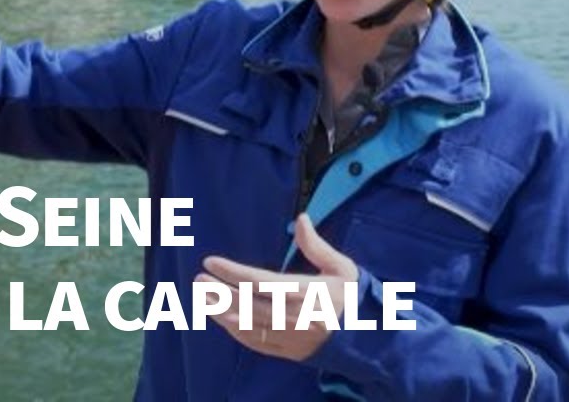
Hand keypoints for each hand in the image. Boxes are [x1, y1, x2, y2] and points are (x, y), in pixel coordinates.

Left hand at [198, 213, 358, 360]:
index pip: (259, 281)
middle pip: (246, 304)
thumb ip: (316, 245)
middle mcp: (294, 317)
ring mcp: (290, 337)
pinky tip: (222, 319)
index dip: (231, 272)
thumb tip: (301, 218)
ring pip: (246, 325)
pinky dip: (235, 331)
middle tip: (197, 280)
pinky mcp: (289, 352)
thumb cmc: (354, 297)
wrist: (371, 339)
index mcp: (305, 292)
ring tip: (202, 298)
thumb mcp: (341, 266)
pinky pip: (255, 343)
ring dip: (220, 312)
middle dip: (218, 292)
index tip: (210, 261)